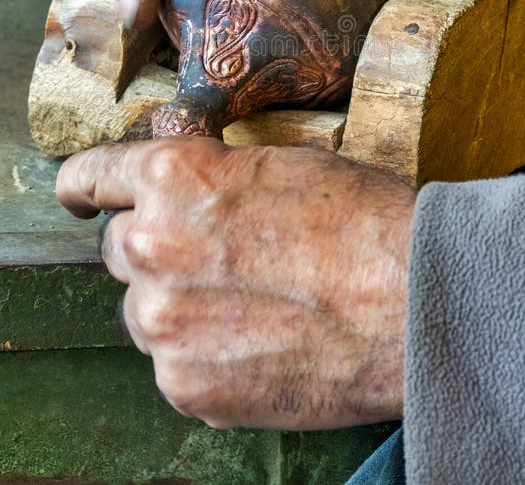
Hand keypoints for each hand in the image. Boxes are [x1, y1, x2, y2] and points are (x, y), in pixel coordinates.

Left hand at [57, 137, 414, 428]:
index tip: (82, 195)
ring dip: (177, 303)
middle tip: (216, 257)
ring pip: (144, 308)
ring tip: (249, 304)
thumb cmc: (364, 221)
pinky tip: (258, 340)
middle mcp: (154, 246)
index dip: (86, 184)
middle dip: (155, 247)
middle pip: (119, 247)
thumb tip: (181, 189)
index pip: (94, 175)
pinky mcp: (186, 385)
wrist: (417, 302)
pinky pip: (172, 360)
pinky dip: (202, 351)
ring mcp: (165, 323)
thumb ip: (211, 175)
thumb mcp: (282, 165)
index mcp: (176, 178)